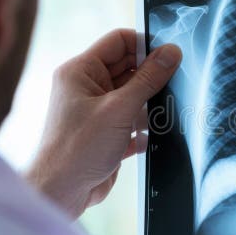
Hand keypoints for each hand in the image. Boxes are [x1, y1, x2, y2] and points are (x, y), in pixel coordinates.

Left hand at [25, 29, 180, 218]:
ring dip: (150, 105)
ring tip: (164, 114)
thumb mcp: (119, 109)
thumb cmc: (77, 149)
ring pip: (133, 96)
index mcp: (80, 71)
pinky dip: (144, 127)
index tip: (169, 54)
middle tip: (174, 84)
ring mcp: (96, 110)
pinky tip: (151, 136)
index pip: (118, 42)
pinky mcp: (106, 132)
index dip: (145, 44)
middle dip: (151, 77)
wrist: (61, 192)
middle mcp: (86, 87)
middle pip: (129, 68)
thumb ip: (148, 79)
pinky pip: (132, 120)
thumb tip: (171, 53)